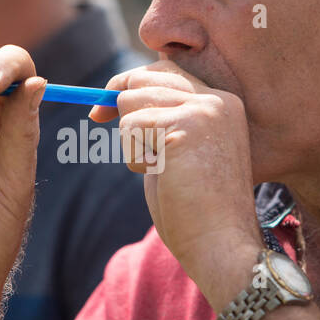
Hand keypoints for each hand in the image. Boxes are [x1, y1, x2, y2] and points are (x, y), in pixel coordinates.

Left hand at [89, 60, 263, 306]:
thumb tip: (114, 103)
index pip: (167, 73)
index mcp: (223, 105)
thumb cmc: (196, 214)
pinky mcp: (187, 125)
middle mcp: (218, 100)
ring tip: (158, 171)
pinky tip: (161, 176)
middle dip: (115, 98)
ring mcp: (205, 110)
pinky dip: (133, 156)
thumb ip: (158, 127)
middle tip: (96, 117)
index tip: (102, 109)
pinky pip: (131, 126)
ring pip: (132, 101)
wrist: (221, 246)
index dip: (129, 85)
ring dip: (130, 140)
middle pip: (145, 77)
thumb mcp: (178, 158)